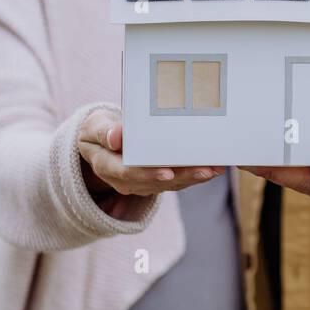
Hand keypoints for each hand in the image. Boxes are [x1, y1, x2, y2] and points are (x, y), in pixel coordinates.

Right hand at [77, 108, 225, 218]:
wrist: (103, 140)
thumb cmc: (100, 129)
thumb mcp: (95, 126)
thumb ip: (103, 131)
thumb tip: (116, 137)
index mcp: (107, 166)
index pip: (128, 173)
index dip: (149, 174)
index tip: (167, 172)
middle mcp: (126, 179)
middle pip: (156, 181)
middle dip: (182, 176)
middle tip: (204, 170)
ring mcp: (142, 182)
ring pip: (170, 183)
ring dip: (193, 177)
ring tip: (214, 169)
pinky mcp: (157, 180)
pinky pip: (177, 180)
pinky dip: (195, 175)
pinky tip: (213, 169)